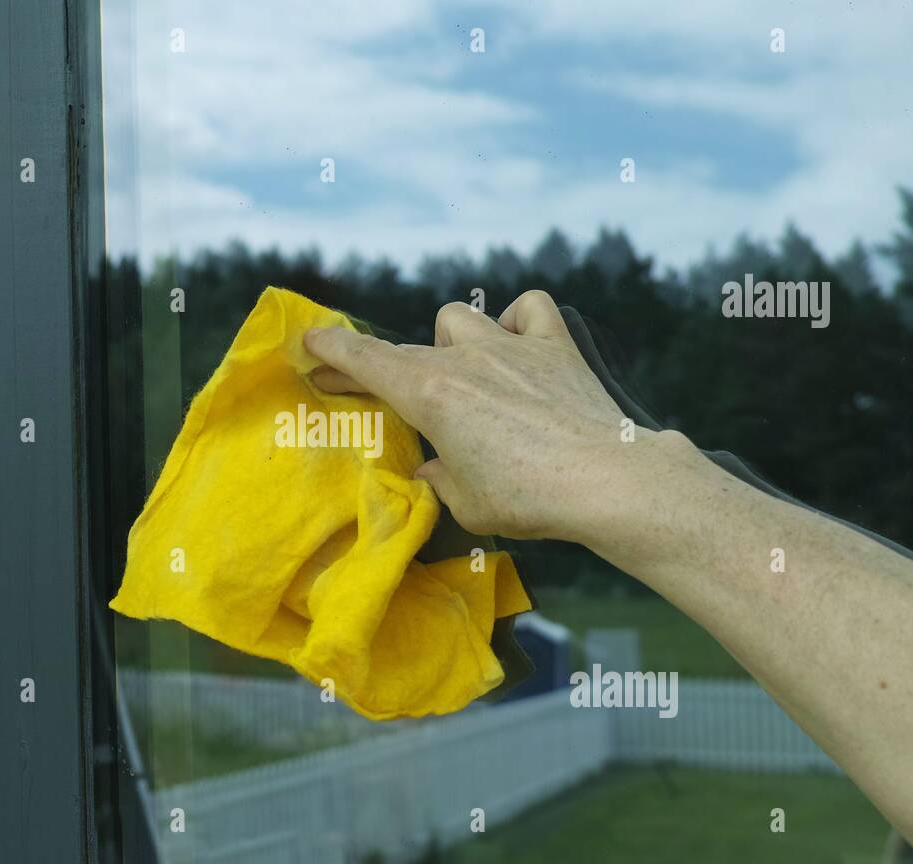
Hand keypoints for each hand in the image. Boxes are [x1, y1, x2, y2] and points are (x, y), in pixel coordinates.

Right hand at [304, 290, 688, 543]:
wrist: (604, 480)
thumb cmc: (527, 499)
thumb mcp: (465, 504)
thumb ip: (439, 480)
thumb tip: (432, 471)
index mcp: (429, 395)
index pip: (365, 360)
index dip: (332, 350)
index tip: (309, 343)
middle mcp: (463, 360)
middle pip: (406, 351)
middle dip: (380, 367)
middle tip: (370, 388)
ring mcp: (509, 347)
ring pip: (459, 320)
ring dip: (449, 341)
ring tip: (458, 373)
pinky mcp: (553, 347)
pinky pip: (527, 309)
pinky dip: (517, 321)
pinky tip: (517, 343)